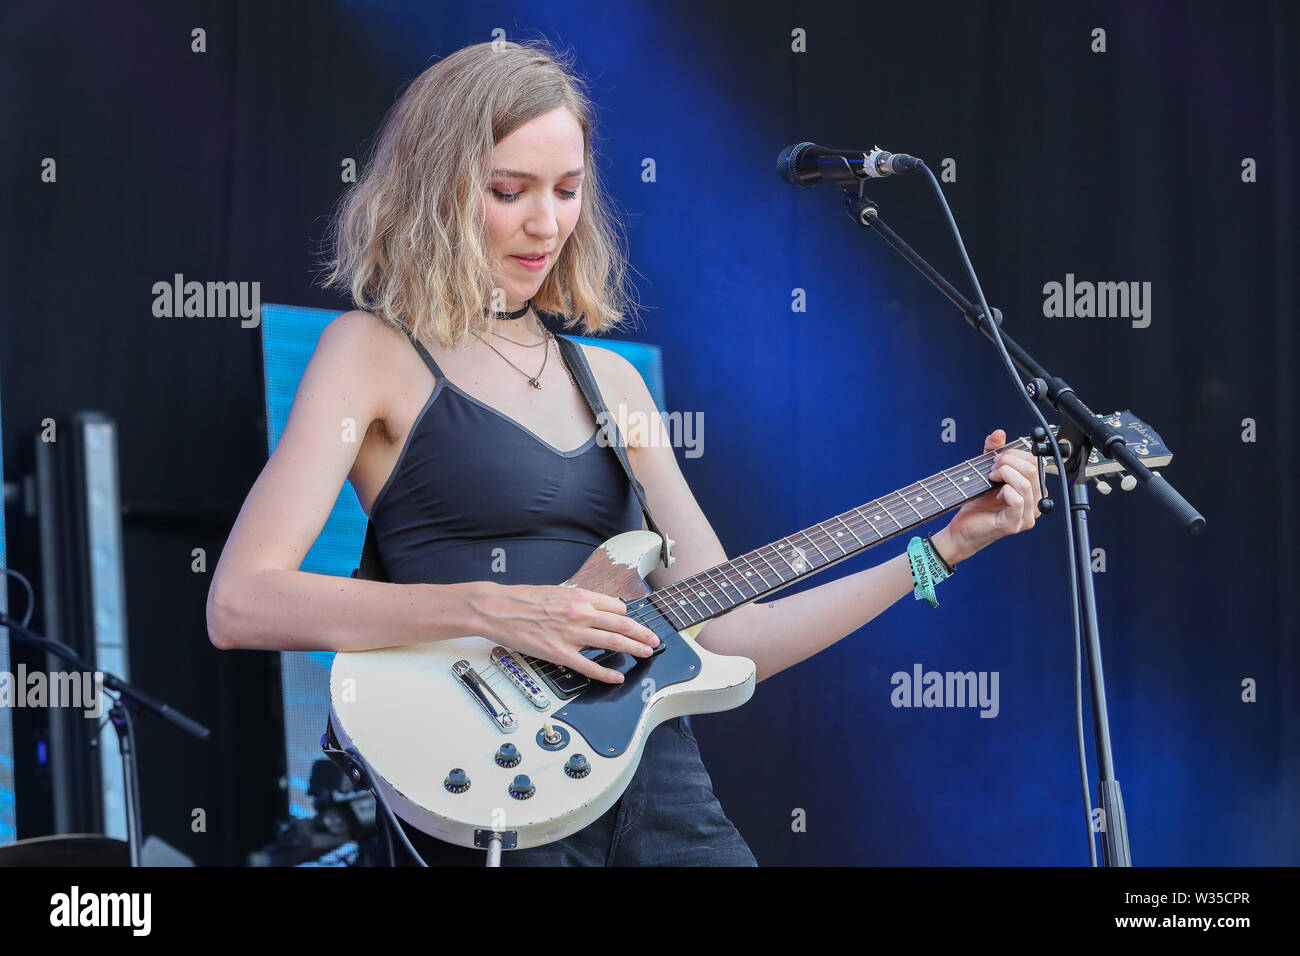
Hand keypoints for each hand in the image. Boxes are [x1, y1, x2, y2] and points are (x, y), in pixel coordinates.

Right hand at [471, 582, 660, 683]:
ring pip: (613, 643)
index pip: (617, 607)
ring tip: (646, 654)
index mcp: (580, 597)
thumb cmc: (523, 600)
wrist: (498, 608)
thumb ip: (578, 601)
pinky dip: (606, 674)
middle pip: (623, 625)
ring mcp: (572, 634)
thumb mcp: (557, 591)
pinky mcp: (560, 653)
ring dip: (634, 649)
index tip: (633, 624)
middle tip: (653, 641)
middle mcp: (581, 614)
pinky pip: (589, 667)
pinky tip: (617, 677)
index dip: (628, 617)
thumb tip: (595, 609)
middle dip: (643, 634)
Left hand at [938, 429, 1042, 562]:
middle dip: (1008, 462)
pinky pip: (1017, 499)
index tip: (996, 459)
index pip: (1035, 462)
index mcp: (1033, 491)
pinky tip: (995, 493)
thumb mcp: (985, 471)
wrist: (962, 528)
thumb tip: (999, 433)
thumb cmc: (977, 504)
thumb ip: (993, 452)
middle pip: (1033, 470)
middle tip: (991, 468)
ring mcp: (1026, 516)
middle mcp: (1035, 504)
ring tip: (990, 477)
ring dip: (1004, 473)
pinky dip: (1004, 490)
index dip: (1015, 454)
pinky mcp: (1014, 524)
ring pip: (1026, 483)